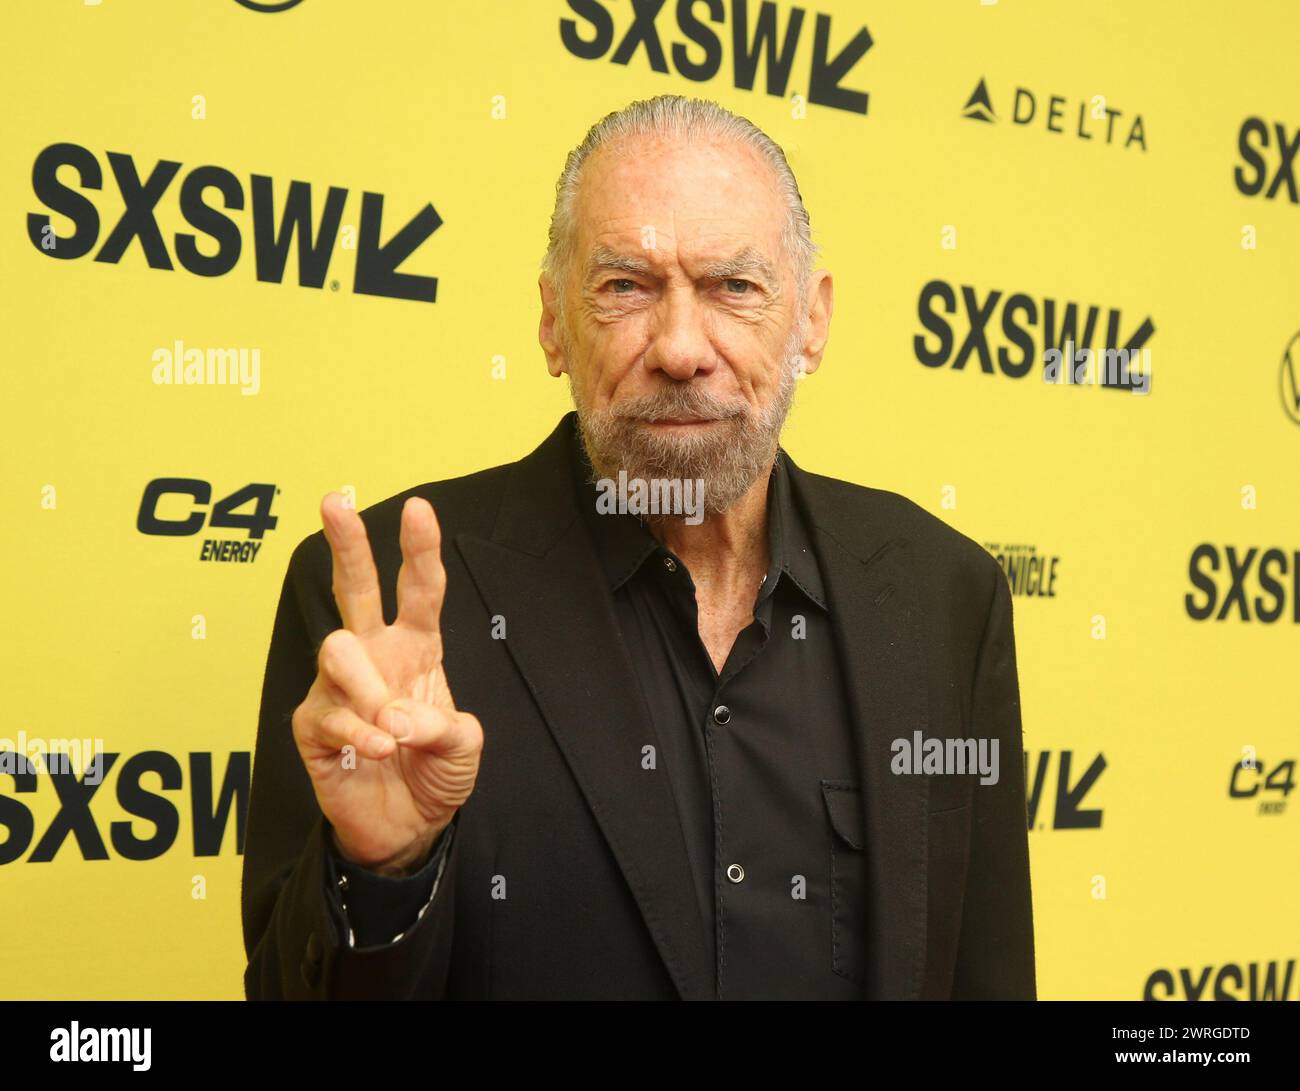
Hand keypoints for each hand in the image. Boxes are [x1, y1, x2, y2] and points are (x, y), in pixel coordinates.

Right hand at [291, 493, 482, 874]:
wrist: (407, 829)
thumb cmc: (435, 772)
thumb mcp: (463, 747)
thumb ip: (441, 727)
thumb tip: (393, 717)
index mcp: (416, 649)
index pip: (419, 591)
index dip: (419, 551)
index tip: (419, 508)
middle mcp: (375, 657)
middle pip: (354, 588)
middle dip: (347, 543)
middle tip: (336, 500)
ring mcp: (339, 688)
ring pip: (336, 649)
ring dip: (369, 688)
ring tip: (391, 731)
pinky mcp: (313, 725)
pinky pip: (328, 712)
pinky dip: (359, 732)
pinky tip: (377, 751)